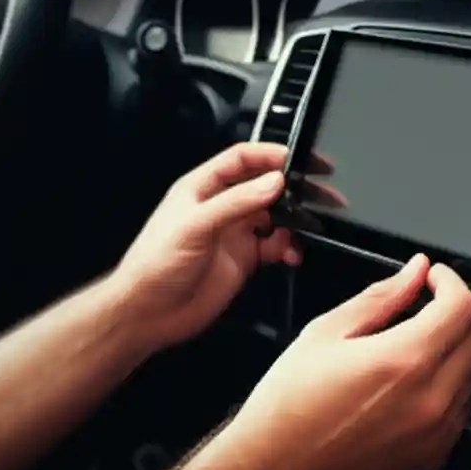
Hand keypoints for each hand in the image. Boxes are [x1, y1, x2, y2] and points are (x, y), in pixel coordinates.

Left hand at [109, 143, 300, 349]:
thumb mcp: (195, 226)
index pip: (242, 159)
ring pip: (276, 216)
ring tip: (312, 225)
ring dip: (296, 220)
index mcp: (203, 188)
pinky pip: (276, 247)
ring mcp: (234, 233)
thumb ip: (236, 202)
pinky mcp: (244, 259)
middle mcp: (221, 207)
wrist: (148, 314)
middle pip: (264, 185)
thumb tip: (274, 182)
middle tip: (322, 188)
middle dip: (294, 186)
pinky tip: (292, 255)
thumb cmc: (155, 264)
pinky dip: (289, 248)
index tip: (299, 159)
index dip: (270, 154)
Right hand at [175, 255, 470, 469]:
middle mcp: (429, 399)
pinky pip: (461, 408)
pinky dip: (447, 386)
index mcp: (404, 360)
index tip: (434, 278)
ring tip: (410, 346)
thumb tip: (414, 272)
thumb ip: (380, 297)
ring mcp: (436, 431)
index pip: (462, 306)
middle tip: (423, 306)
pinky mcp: (433, 454)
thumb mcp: (326, 333)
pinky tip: (410, 382)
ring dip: (453, 350)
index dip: (450, 282)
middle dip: (454, 313)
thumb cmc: (289, 408)